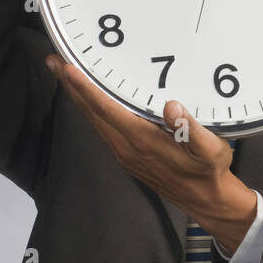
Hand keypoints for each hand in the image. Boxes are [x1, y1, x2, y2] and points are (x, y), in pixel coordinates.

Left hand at [44, 54, 258, 252]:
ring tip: (64, 75)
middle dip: (71, 87)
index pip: (107, 110)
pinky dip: (90, 110)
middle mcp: (127, 148)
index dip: (86, 88)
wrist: (205, 201)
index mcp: (143, 141)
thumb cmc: (209, 172)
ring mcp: (125, 154)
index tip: (67, 69)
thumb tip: (171, 106)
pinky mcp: (127, 157)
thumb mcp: (210, 150)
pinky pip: (102, 128)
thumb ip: (190, 128)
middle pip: (91, 113)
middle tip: (52, 61)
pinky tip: (88, 101)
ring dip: (77, 97)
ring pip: (94, 121)